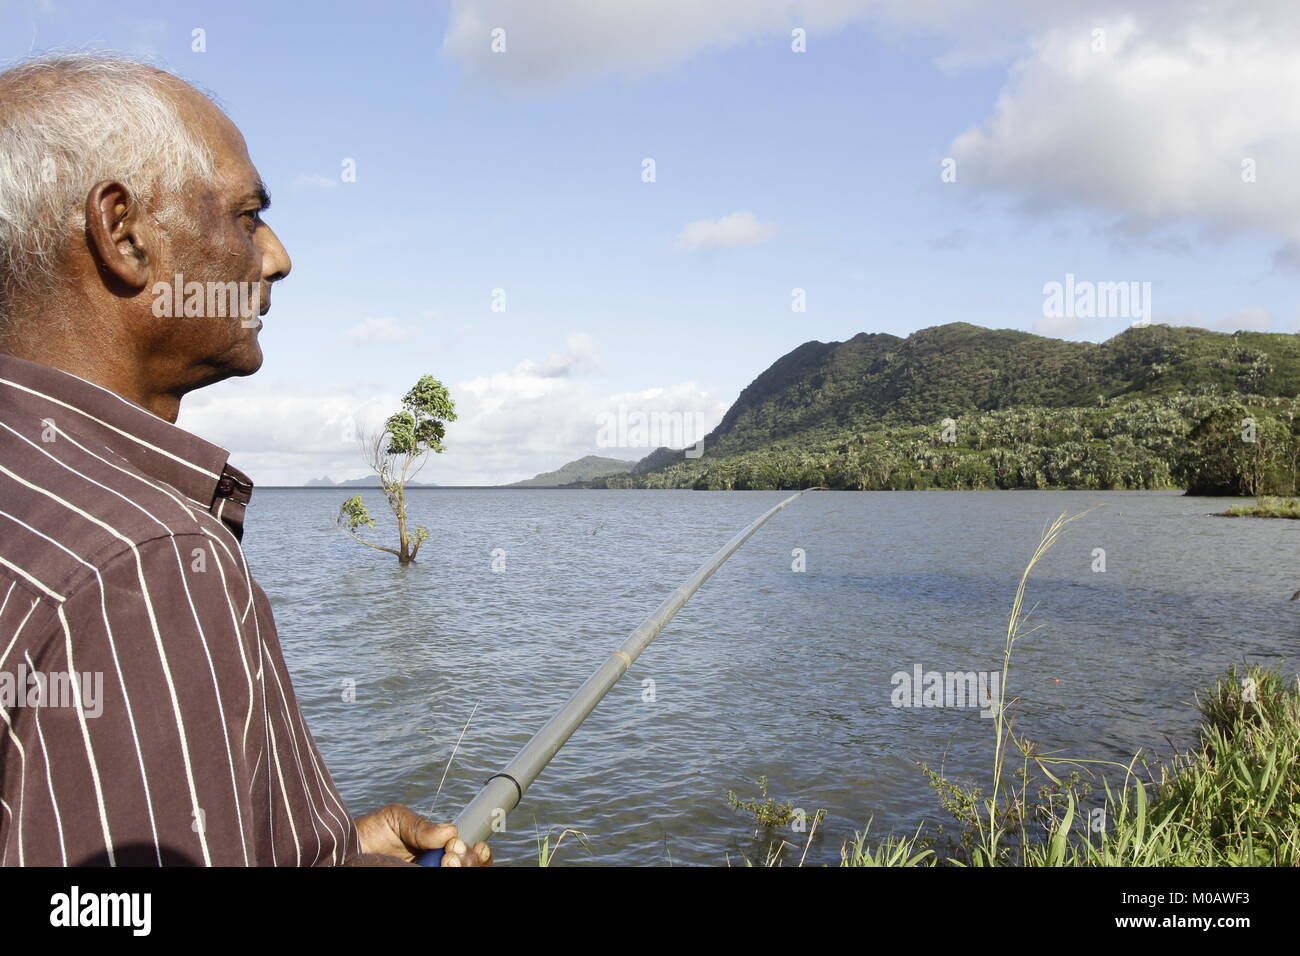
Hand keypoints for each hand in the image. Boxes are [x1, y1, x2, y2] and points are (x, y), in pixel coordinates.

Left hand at [353, 803, 491, 866]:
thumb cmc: (369, 834)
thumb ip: (421, 826)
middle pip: (471, 867)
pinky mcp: (418, 879)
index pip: (469, 853)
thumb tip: (450, 831)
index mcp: (438, 848)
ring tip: (447, 861)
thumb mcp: (396, 821)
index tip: (457, 845)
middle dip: (469, 860)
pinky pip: (442, 883)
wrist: (346, 852)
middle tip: (450, 854)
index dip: (475, 851)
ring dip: (463, 867)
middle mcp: (438, 865)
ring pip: (461, 875)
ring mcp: (427, 873)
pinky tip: (444, 869)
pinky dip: (453, 875)